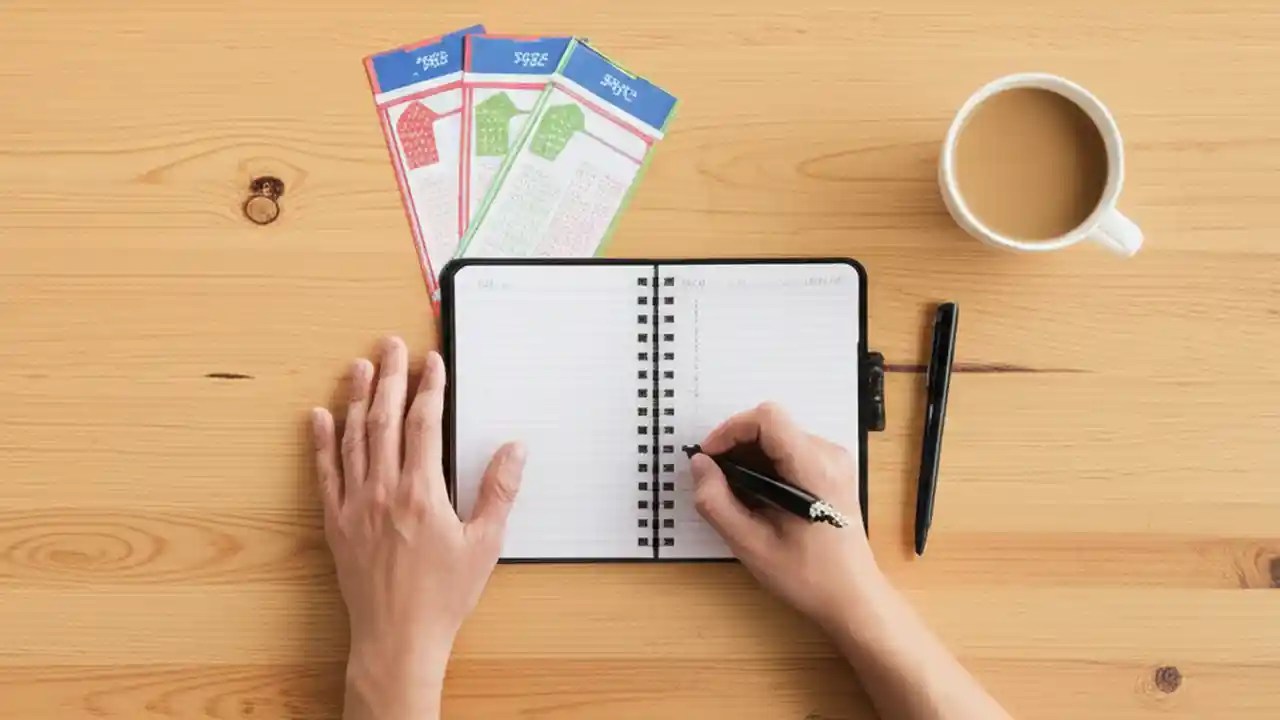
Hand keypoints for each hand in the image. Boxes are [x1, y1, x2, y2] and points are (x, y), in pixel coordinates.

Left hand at [310, 337, 525, 719]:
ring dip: (355, 398)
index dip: (429, 387)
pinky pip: (326, 473)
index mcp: (422, 492)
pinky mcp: (338, 522)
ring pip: (353, 438)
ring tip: (358, 367)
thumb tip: (514, 449)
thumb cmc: (443, 596)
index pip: (424, 423)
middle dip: (389, 377)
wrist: (398, 638)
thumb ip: (499, 491)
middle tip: (390, 345)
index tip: (432, 362)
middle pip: (383, 419)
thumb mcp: (485, 543)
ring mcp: (356, 505)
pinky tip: (319, 417)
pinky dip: (323, 442)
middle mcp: (384, 491)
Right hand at [691, 403, 884, 630]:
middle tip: (716, 483)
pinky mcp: (832, 469)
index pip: (767, 418)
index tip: (709, 458)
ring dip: (749, 457)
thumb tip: (699, 464)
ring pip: (778, 436)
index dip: (730, 430)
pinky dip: (765, 464)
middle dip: (735, 446)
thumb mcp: (751, 546)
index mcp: (814, 469)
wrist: (853, 596)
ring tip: (736, 495)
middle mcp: (829, 454)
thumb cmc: (807, 577)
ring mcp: (834, 460)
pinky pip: (790, 449)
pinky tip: (758, 497)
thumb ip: (717, 502)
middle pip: (771, 425)